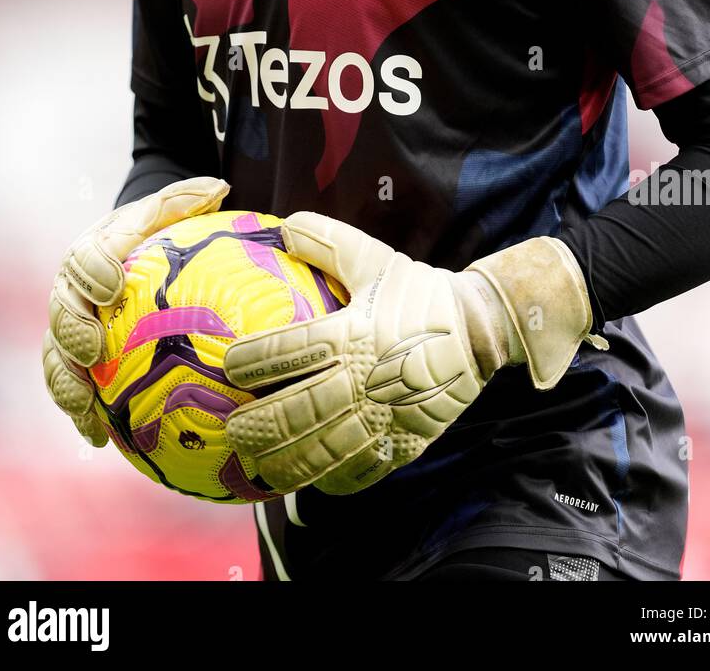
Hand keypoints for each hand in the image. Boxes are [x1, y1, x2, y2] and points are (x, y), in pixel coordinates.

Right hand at [42, 176, 229, 445]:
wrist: (129, 257)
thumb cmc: (155, 234)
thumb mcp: (170, 211)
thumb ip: (188, 199)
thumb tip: (221, 188)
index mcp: (92, 252)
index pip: (85, 257)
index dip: (93, 270)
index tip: (113, 283)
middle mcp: (72, 292)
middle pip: (61, 313)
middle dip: (70, 332)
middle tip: (91, 348)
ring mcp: (69, 330)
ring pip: (56, 358)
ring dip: (67, 383)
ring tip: (85, 406)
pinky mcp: (75, 365)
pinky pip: (71, 391)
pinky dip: (81, 416)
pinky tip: (99, 438)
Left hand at [223, 213, 607, 495]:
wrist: (481, 328)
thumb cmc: (421, 292)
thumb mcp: (375, 259)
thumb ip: (329, 243)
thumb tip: (286, 226)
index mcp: (355, 333)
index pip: (291, 350)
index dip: (254, 361)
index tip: (228, 367)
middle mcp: (365, 379)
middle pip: (299, 410)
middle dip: (259, 423)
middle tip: (233, 429)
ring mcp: (386, 416)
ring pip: (325, 449)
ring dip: (287, 459)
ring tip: (259, 464)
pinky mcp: (407, 442)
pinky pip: (364, 470)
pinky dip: (335, 480)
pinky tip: (313, 483)